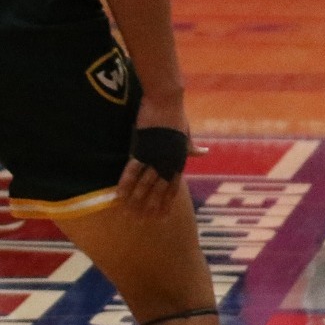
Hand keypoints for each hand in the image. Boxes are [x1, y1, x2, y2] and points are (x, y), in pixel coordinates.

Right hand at [117, 94, 207, 216]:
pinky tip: (119, 196)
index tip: (163, 217)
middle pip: (159, 191)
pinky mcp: (143, 150)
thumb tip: (204, 152)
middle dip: (151, 208)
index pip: (173, 187)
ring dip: (137, 202)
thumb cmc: (176, 116)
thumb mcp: (186, 134)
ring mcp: (156, 157)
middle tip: (144, 223)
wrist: (167, 101)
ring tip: (131, 216)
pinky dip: (125, 184)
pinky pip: (132, 171)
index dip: (167, 203)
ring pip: (145, 185)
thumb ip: (192, 147)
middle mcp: (168, 163)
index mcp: (178, 161)